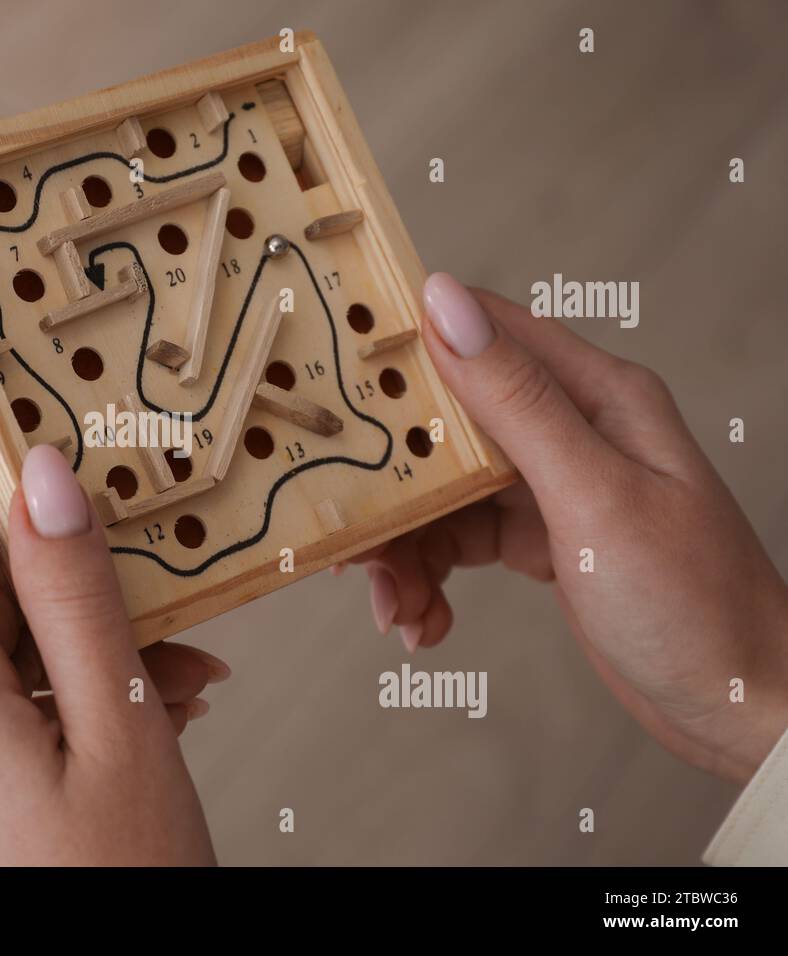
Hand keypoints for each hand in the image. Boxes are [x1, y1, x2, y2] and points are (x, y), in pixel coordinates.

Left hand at [0, 447, 221, 863]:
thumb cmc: (125, 881)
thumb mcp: (119, 722)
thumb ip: (72, 595)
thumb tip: (37, 477)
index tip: (37, 461)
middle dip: (74, 595)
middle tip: (164, 599)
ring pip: (13, 674)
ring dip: (94, 657)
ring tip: (185, 676)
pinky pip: (17, 727)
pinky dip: (81, 707)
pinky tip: (155, 718)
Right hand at [348, 273, 787, 783]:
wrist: (741, 706)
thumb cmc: (694, 602)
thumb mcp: (593, 495)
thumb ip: (516, 401)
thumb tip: (445, 301)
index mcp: (595, 394)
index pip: (484, 334)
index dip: (408, 348)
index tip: (339, 378)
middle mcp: (571, 429)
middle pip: (448, 426)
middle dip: (395, 483)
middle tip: (357, 538)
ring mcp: (554, 486)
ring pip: (446, 493)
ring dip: (407, 551)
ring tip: (397, 609)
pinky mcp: (542, 538)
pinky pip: (461, 542)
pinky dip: (433, 580)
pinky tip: (426, 622)